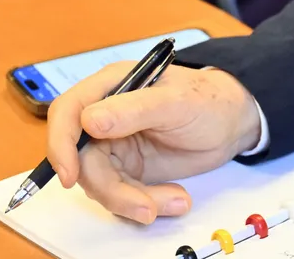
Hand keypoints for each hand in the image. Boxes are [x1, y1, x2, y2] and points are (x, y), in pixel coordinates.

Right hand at [45, 63, 262, 224]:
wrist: (233, 123)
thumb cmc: (208, 100)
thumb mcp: (176, 101)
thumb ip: (134, 109)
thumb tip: (89, 120)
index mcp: (111, 86)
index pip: (67, 112)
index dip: (61, 143)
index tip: (70, 175)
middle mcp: (106, 116)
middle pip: (81, 158)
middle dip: (110, 188)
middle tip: (143, 207)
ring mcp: (115, 145)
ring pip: (101, 182)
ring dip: (132, 200)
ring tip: (175, 201)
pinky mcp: (128, 168)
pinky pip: (121, 193)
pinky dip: (144, 203)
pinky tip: (175, 199)